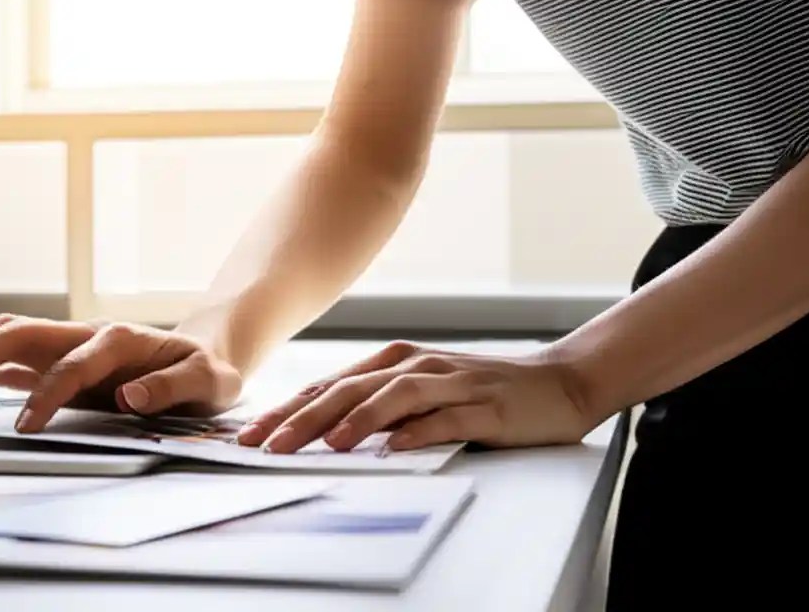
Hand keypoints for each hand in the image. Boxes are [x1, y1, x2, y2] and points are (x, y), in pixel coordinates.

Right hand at [0, 314, 242, 432]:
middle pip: (32, 331)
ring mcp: (78, 347)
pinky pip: (27, 353)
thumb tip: (129, 396)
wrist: (208, 357)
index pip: (74, 365)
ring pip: (22, 333)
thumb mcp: (209, 381)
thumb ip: (172, 386)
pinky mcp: (71, 360)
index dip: (48, 394)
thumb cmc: (209, 371)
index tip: (28, 425)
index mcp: (123, 340)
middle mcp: (93, 336)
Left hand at [235, 341, 597, 453]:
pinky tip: (396, 446)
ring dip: (358, 420)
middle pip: (350, 390)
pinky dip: (419, 431)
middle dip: (304, 419)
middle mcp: (417, 366)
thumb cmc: (480, 391)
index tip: (249, 436)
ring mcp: (452, 384)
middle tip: (269, 444)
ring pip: (394, 398)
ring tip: (327, 444)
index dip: (286, 410)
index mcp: (394, 362)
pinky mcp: (485, 407)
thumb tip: (315, 425)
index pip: (328, 387)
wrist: (559, 382)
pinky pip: (447, 419)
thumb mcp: (419, 390)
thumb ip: (373, 402)